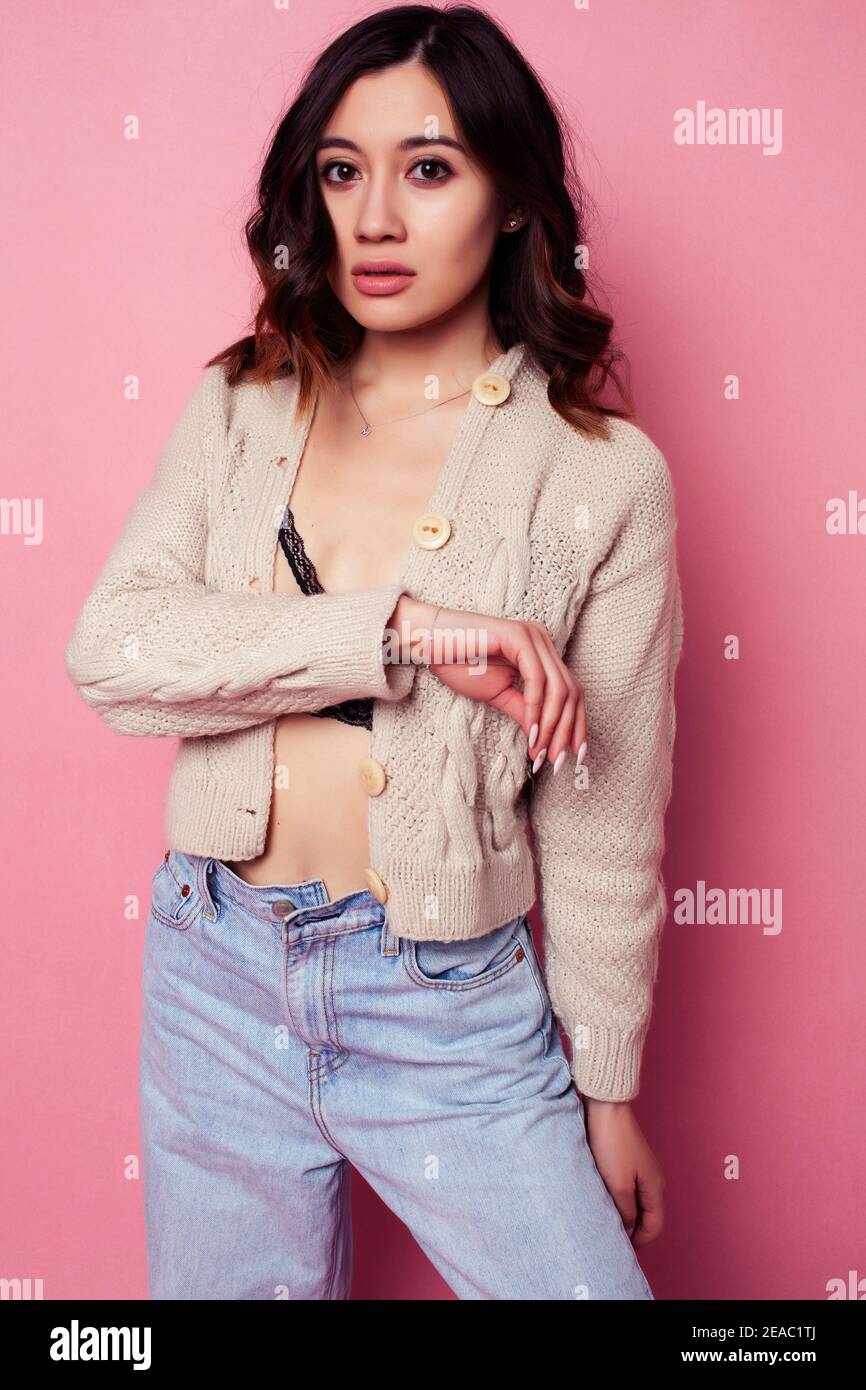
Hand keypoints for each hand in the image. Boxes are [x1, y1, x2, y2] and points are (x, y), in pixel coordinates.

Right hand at [389, 596, 586, 768]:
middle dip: (567, 730)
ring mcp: (533, 636)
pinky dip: (536, 708)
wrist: (429, 642)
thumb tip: (544, 740)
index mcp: (542, 652)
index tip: (575, 756)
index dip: (577, 724)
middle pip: (572, 691)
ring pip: (559, 687)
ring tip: (541, 752)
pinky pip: (536, 679)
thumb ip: (525, 712)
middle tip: (556, 761)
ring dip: (552, 725)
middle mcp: (543, 641)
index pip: (572, 691)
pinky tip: (531, 731)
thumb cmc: (460, 663)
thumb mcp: (499, 694)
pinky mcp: (519, 636)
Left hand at [583, 1098, 664, 1248]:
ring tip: (603, 1218)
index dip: (639, 1242)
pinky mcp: (627, 1161)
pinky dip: (616, 1198)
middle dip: (630, 1229)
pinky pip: (626, 1188)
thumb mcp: (617, 1185)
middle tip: (608, 1236)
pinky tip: (601, 1198)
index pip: (655, 1227)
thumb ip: (624, 1212)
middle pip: (646, 1216)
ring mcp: (640, 1170)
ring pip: (634, 1202)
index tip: (619, 1248)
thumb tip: (627, 1230)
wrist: (605, 1107)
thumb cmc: (612, 1144)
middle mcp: (652, 1180)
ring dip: (621, 1213)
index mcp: (655, 1188)